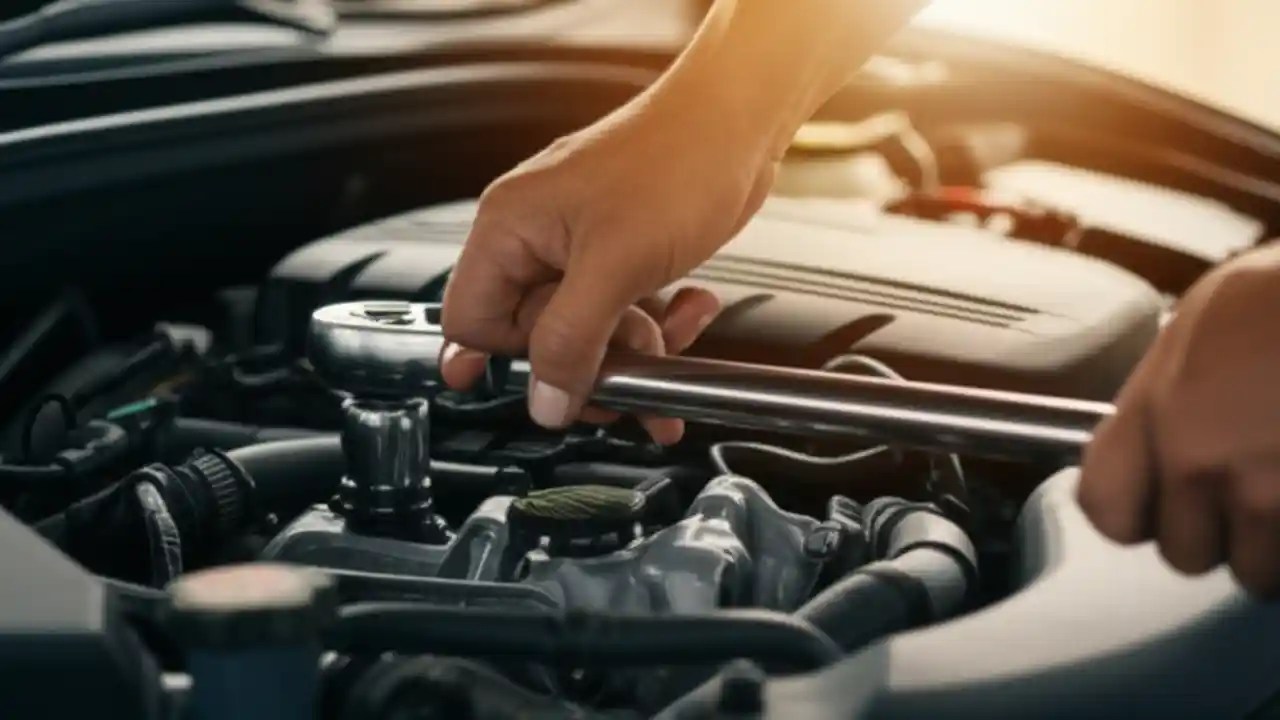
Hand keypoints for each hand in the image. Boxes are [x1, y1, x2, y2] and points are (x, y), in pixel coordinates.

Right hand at [438, 69, 777, 442]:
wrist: (740, 123)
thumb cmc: (676, 162)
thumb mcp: (615, 266)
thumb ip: (569, 341)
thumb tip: (544, 402)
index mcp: (509, 228)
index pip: (472, 322)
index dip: (509, 362)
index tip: (550, 392)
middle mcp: (536, 237)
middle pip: (536, 338)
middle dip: (590, 360)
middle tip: (629, 364)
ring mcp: (579, 247)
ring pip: (587, 333)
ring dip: (634, 348)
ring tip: (671, 334)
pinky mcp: (620, 254)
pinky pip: (622, 314)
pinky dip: (658, 324)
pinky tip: (691, 307)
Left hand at [1077, 242, 1279, 596]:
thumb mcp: (1195, 326)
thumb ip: (1165, 394)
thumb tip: (1156, 430)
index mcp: (1155, 413)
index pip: (1107, 511)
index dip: (1136, 514)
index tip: (1161, 501)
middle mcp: (1201, 463)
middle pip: (1185, 555)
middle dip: (1215, 535)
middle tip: (1245, 493)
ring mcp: (1269, 496)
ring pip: (1257, 572)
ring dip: (1272, 545)